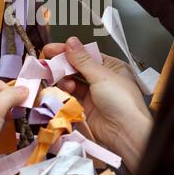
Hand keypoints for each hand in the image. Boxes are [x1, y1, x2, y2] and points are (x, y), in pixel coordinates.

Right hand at [44, 37, 152, 171]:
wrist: (124, 132)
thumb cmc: (122, 101)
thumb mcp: (101, 75)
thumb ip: (82, 60)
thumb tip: (71, 41)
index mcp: (111, 67)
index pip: (86, 55)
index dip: (69, 51)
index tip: (51, 49)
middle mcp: (102, 79)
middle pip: (77, 68)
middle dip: (63, 66)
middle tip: (48, 64)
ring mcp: (93, 94)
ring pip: (71, 82)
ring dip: (64, 80)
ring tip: (65, 83)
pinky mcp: (85, 108)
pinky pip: (70, 96)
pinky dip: (65, 93)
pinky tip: (65, 91)